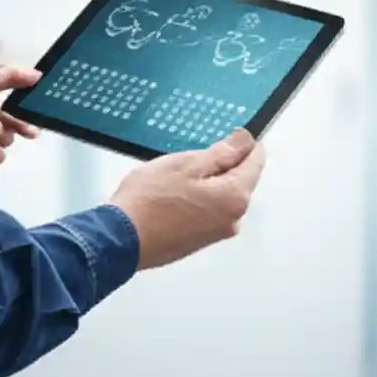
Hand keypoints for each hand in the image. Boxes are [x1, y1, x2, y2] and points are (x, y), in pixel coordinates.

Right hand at [110, 129, 266, 269]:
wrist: (120, 240)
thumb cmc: (149, 201)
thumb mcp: (187, 164)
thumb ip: (222, 152)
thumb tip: (245, 141)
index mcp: (235, 196)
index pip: (256, 162)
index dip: (247, 144)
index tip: (236, 136)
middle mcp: (233, 218)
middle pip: (240, 180)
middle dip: (222, 165)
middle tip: (191, 158)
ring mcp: (217, 233)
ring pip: (222, 196)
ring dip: (207, 183)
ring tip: (174, 179)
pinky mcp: (200, 241)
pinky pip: (207, 212)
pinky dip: (197, 200)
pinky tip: (172, 197)